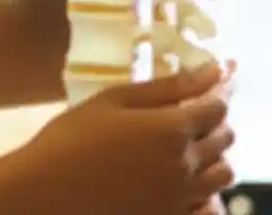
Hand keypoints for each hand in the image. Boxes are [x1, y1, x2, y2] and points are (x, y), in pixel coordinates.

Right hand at [27, 65, 235, 214]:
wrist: (46, 193)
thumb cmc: (71, 140)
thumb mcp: (112, 101)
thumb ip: (166, 87)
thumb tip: (213, 70)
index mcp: (173, 129)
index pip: (218, 107)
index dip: (213, 94)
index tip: (200, 89)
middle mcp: (187, 165)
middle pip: (225, 138)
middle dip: (213, 122)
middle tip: (186, 114)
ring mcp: (182, 197)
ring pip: (223, 173)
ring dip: (213, 155)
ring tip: (183, 147)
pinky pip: (208, 203)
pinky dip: (204, 188)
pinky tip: (177, 179)